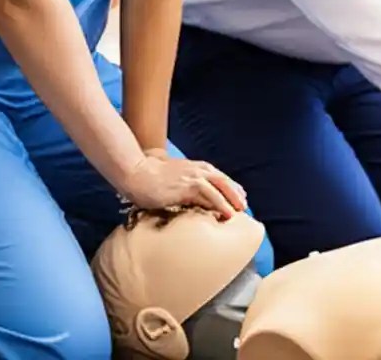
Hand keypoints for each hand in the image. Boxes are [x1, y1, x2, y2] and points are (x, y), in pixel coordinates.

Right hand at [119, 155, 246, 220]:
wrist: (137, 173)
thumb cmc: (151, 176)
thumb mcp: (174, 177)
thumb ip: (186, 184)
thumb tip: (192, 197)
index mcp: (197, 167)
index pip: (220, 178)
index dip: (231, 189)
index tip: (239, 199)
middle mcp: (199, 170)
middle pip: (225, 182)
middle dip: (236, 194)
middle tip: (243, 206)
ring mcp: (194, 177)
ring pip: (221, 189)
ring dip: (231, 201)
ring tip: (238, 213)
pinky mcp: (188, 187)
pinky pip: (210, 197)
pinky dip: (221, 205)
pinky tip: (226, 214)